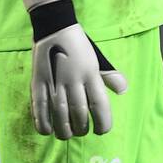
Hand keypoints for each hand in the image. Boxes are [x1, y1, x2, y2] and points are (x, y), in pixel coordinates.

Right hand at [31, 24, 127, 139]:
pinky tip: (48, 131)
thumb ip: (110, 77)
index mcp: (90, 74)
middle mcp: (73, 80)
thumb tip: (123, 91)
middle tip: (82, 131)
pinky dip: (43, 123)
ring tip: (68, 134)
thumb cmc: (79, 47)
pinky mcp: (38, 83)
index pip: (99, 105)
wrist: (55, 28)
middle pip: (79, 114)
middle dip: (82, 129)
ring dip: (65, 130)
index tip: (101, 130)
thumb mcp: (98, 60)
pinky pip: (39, 107)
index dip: (102, 123)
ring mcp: (54, 82)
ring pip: (60, 114)